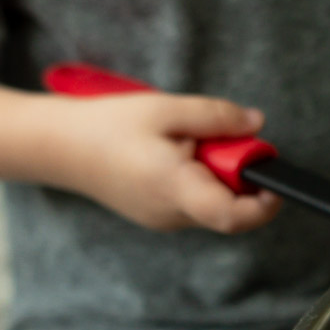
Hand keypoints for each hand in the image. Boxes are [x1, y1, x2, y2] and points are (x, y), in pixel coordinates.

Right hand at [49, 91, 281, 232]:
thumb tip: (257, 124)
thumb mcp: (166, 108)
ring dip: (216, 174)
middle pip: (230, 208)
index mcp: (175, 189)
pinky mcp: (157, 216)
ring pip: (212, 203)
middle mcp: (172, 214)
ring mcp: (164, 220)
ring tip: (186, 143)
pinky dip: (197, 178)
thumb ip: (216, 117)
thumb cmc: (105, 126)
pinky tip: (174, 154)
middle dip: (238, 174)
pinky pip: (194, 201)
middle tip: (220, 140)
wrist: (57, 146)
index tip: (272, 177)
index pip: (234, 216)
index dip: (264, 202)